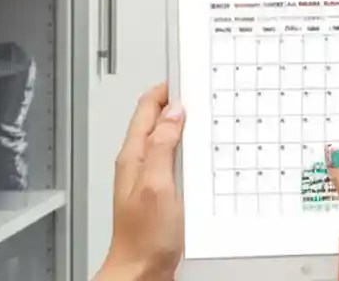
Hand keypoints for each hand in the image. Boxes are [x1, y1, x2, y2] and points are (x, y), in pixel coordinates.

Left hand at [95, 84, 185, 280]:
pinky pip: (175, 159)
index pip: (148, 108)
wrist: (141, 272)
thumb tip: (174, 113)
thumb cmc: (144, 238)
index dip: (167, 89)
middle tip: (200, 89)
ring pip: (168, 139)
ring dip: (185, 125)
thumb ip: (163, 146)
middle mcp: (139, 163)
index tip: (188, 76)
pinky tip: (202, 153)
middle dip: (178, 102)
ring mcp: (150, 177)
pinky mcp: (162, 192)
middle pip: (158, 120)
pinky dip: (189, 149)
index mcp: (134, 156)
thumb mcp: (158, 185)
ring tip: (204, 113)